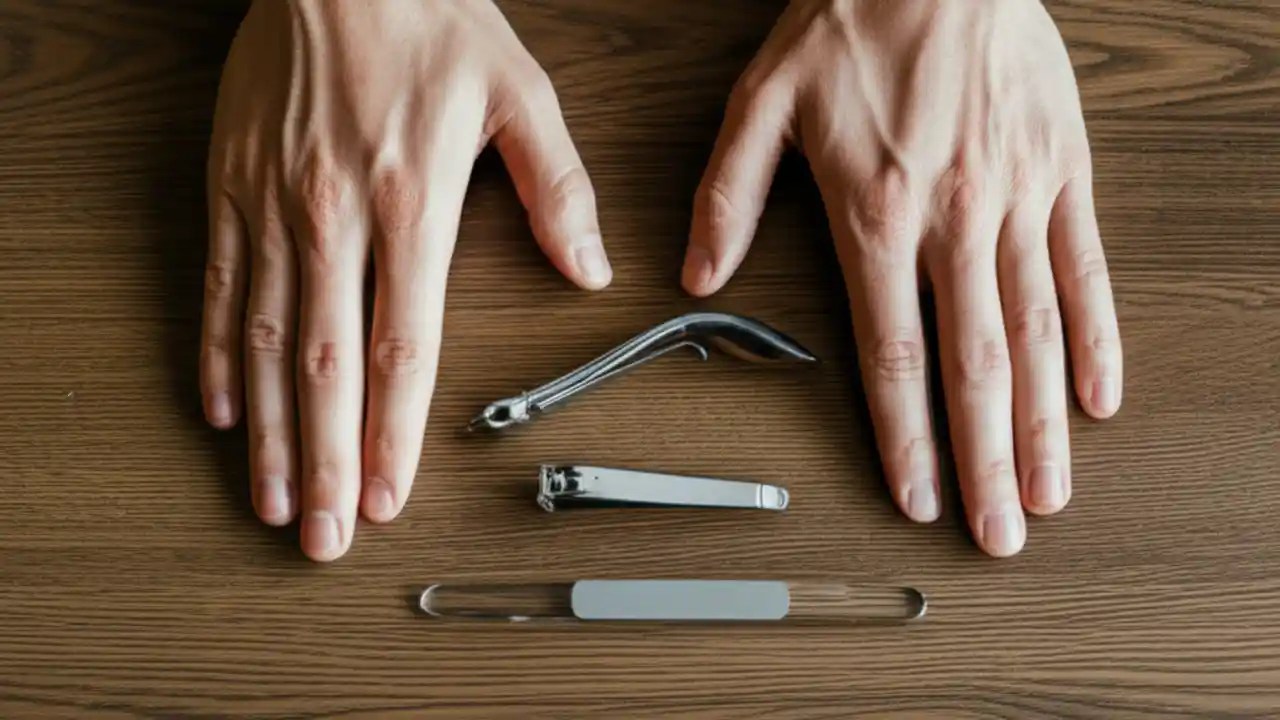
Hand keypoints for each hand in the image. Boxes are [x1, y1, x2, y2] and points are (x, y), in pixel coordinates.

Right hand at [201, 0, 609, 560]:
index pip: (402, 345)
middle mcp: (334, 215)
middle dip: (324, 461)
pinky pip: (219, 285)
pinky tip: (223, 410)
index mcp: (412, 201)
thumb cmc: (428, 16)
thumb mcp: (519, 92)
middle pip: (328, 365)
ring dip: (269, 431)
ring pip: (268, 341)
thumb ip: (558, 188)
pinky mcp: (230, 184)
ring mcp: (271, 204)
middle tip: (322, 536)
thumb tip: (589, 266)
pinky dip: (220, 353)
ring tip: (271, 499)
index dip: (393, 432)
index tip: (386, 494)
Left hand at [684, 0, 1120, 556]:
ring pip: (1036, 333)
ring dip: (1042, 422)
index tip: (915, 496)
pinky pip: (1086, 268)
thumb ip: (729, 197)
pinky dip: (1096, 337)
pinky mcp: (1063, 171)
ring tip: (1048, 492)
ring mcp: (1019, 198)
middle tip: (997, 532)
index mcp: (877, 212)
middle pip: (974, 365)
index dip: (905, 435)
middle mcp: (956, 219)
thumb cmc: (854, 18)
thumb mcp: (763, 100)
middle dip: (984, 460)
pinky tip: (1098, 398)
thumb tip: (701, 279)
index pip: (892, 353)